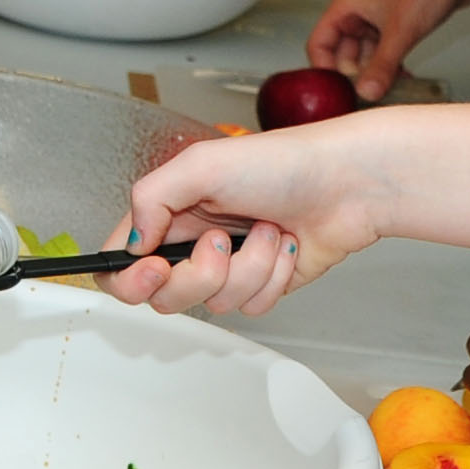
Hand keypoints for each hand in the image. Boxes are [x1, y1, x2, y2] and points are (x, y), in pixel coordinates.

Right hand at [102, 120, 385, 313]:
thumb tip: (131, 245)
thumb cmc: (282, 161)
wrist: (348, 182)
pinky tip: (286, 242)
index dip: (130, 279)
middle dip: (200, 274)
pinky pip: (252, 307)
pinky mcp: (264, 284)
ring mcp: (231, 267)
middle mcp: (194, 240)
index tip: (157, 268)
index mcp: (170, 209)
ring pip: (215, 304)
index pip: (121, 261)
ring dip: (248, 268)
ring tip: (268, 229)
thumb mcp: (203, 163)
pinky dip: (273, 276)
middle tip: (223, 241)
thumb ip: (152, 198)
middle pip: (165, 295)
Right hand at [306, 0, 469, 101]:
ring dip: (375, 74)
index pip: (319, 43)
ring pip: (366, 55)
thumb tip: (367, 91)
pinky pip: (385, 52)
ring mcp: (378, 18)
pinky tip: (401, 80)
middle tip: (366, 97)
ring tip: (386, 93)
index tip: (337, 91)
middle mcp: (358, 11)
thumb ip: (382, 65)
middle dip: (354, 77)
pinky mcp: (396, 24)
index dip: (325, 69)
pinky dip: (390, 67)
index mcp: (347, 5)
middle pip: (342, 53)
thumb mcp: (401, 30)